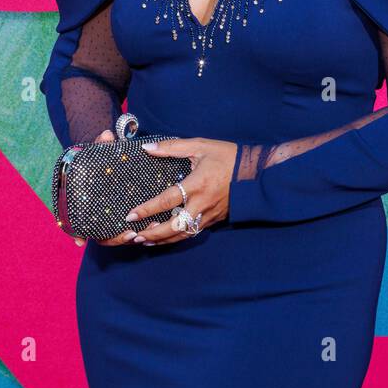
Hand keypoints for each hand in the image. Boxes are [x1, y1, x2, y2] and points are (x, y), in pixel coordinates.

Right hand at [70, 130, 144, 248]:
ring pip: (121, 236)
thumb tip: (107, 135)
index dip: (78, 235)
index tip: (81, 241)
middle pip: (104, 237)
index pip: (79, 225)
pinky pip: (136, 230)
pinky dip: (145, 231)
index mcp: (88, 203)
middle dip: (117, 239)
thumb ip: (102, 144)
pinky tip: (158, 224)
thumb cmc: (101, 158)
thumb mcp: (100, 150)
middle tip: (132, 233)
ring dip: (134, 237)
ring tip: (152, 227)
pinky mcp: (130, 217)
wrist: (107, 161)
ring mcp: (115, 218)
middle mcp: (101, 215)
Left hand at [123, 137, 237, 246]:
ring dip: (164, 240)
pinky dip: (177, 238)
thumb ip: (172, 147)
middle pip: (174, 226)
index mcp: (197, 184)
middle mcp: (202, 203)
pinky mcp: (215, 220)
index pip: (167, 200)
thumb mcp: (200, 146)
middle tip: (135, 237)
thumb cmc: (227, 156)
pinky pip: (193, 232)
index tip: (130, 215)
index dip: (147, 209)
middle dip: (153, 234)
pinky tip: (166, 238)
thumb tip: (147, 147)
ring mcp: (209, 214)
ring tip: (145, 241)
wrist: (256, 171)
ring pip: (184, 234)